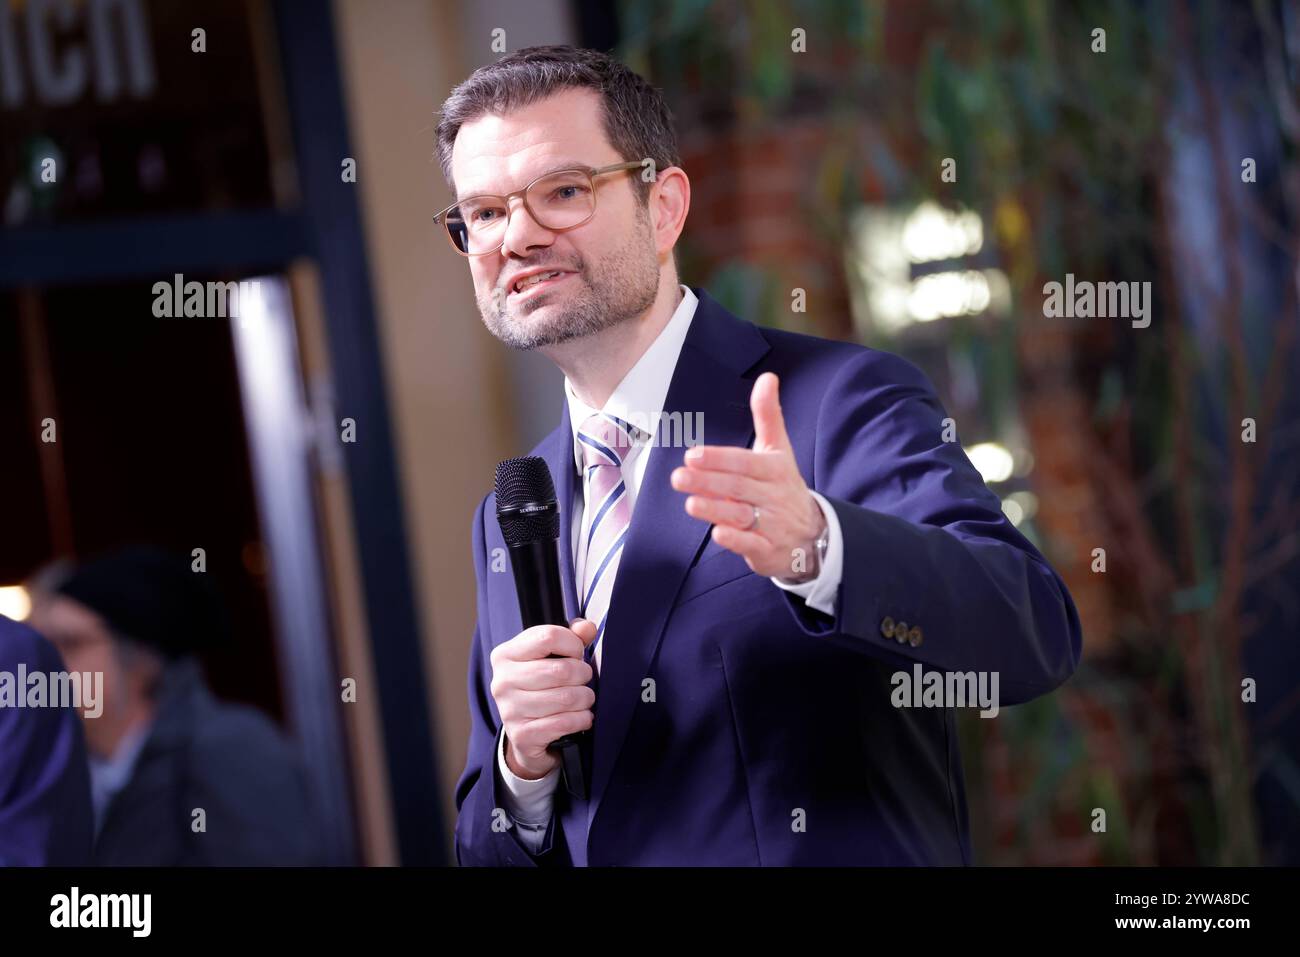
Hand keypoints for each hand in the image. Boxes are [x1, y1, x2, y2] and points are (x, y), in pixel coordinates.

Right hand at [490, 618, 597, 779]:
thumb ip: (571, 638)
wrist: (526, 734)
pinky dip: (582, 719)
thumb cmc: (541, 688)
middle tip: (583, 680)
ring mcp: (509, 710)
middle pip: (561, 670)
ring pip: (566, 698)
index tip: (576, 654)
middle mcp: (502, 681)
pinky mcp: (522, 735)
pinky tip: (581, 718)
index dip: (573, 645)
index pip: (549, 637)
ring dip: (585, 699)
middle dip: (583, 675)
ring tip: (583, 699)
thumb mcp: (551, 657)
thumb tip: (586, 628)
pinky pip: (565, 722)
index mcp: (505, 654)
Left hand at [671, 372, 826, 581]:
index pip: (745, 462)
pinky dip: (735, 539)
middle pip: (738, 487)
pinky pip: (752, 544)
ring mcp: (772, 524)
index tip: (693, 455)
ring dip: (716, 509)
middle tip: (679, 477)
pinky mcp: (767, 550)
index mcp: (775, 469)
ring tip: (690, 503)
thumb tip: (767, 377)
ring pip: (742, 515)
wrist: (813, 534)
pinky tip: (717, 534)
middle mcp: (773, 495)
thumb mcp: (779, 450)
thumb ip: (768, 415)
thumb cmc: (784, 486)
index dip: (719, 459)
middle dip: (708, 482)